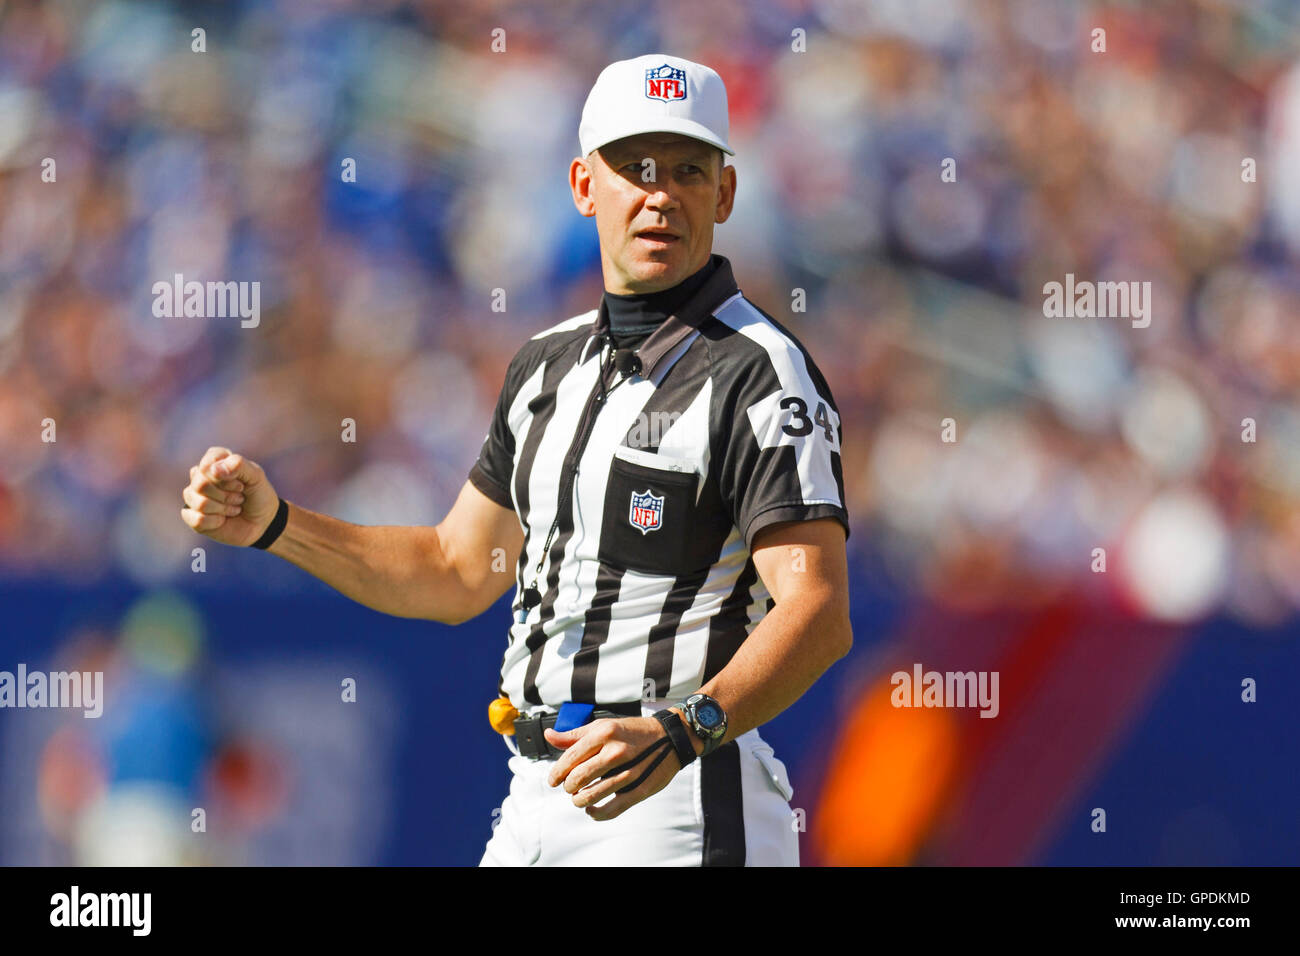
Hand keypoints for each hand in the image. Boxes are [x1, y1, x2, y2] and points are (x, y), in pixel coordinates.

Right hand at [181, 446, 279, 547]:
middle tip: (240, 497)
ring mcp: (193, 496)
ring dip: (223, 509)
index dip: (226, 477)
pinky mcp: (192, 517)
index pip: (206, 465)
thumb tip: (214, 470)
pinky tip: (223, 520)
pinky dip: (216, 522)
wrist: (263, 521)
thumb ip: (238, 465)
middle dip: (226, 495)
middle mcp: (199, 476)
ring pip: (199, 503)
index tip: (241, 483)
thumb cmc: (258, 494)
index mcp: (214, 460)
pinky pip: (197, 520)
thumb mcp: (256, 476)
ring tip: (234, 508)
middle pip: (200, 485)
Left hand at [544, 716, 683, 820]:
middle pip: (578, 778)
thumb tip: (549, 736)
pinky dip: (596, 814)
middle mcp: (616, 751)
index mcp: (604, 733)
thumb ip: (575, 734)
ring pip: (592, 796)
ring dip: (579, 801)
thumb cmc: (633, 731)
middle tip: (568, 788)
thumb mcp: (604, 725)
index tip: (553, 780)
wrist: (671, 737)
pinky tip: (591, 810)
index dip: (557, 772)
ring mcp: (628, 772)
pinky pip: (611, 809)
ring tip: (578, 798)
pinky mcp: (639, 789)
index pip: (570, 757)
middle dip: (568, 787)